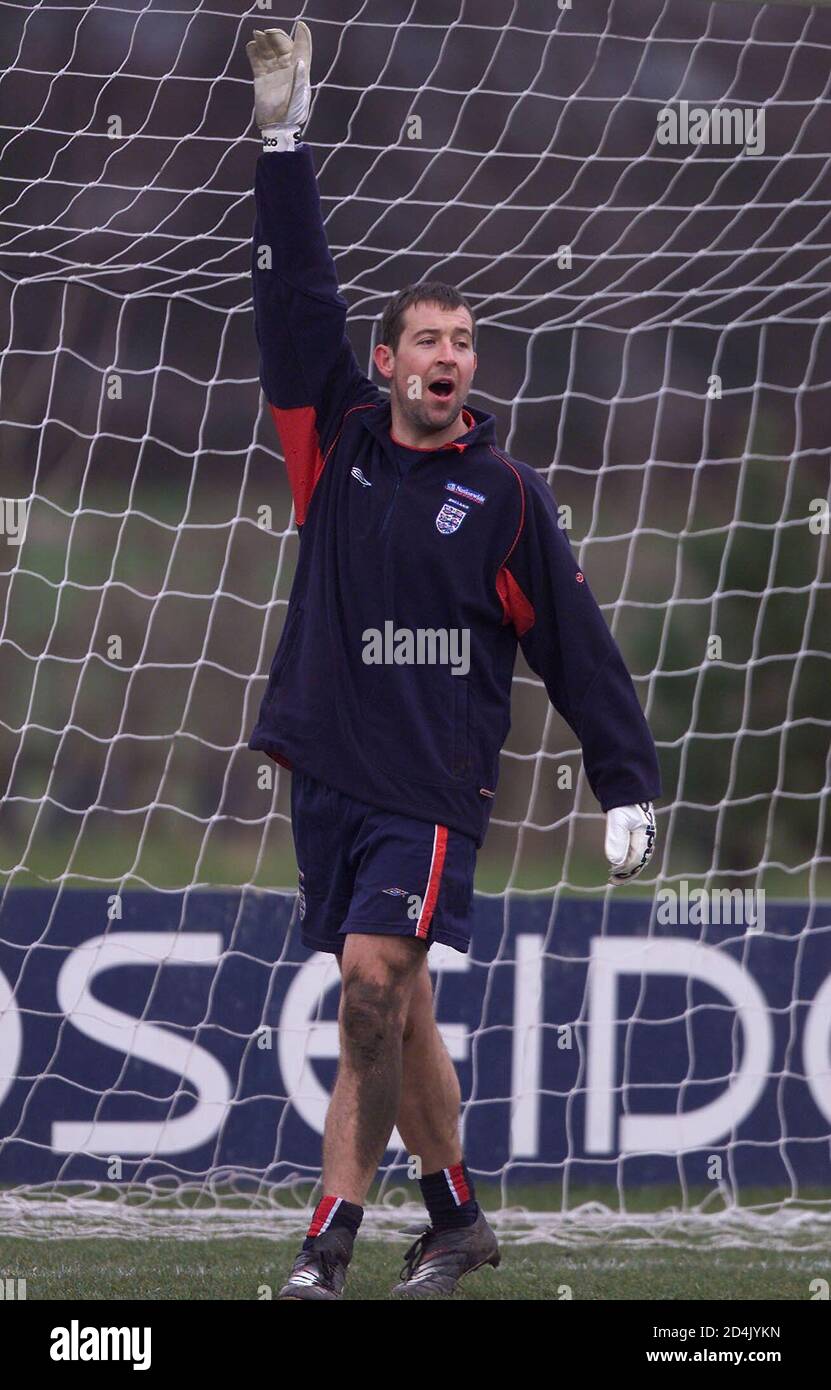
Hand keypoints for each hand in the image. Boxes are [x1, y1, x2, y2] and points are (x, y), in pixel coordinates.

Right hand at [246, 21, 311, 141]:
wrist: (276, 128)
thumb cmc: (291, 114)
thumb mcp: (298, 97)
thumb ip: (299, 79)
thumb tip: (300, 61)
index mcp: (300, 72)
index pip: (302, 50)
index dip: (302, 37)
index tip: (300, 25)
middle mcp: (287, 69)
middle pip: (282, 46)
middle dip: (276, 37)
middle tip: (267, 33)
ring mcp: (273, 72)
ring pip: (268, 51)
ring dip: (264, 41)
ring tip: (257, 35)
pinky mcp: (261, 78)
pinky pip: (257, 61)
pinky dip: (253, 52)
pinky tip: (251, 46)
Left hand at [605, 801, 655, 883]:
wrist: (627, 787)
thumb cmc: (623, 803)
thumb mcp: (617, 819)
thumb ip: (616, 839)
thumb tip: (615, 862)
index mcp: (645, 835)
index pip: (636, 859)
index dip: (624, 869)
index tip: (612, 873)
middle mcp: (647, 837)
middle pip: (640, 861)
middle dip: (627, 873)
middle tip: (613, 882)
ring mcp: (643, 836)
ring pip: (638, 858)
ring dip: (628, 869)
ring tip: (616, 878)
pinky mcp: (638, 834)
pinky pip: (635, 852)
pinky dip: (628, 861)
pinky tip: (619, 866)